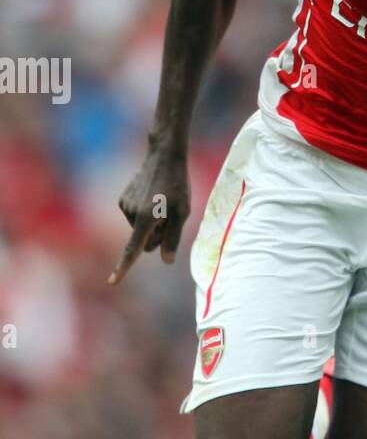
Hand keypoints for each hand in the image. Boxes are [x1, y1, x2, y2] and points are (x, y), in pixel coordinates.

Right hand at [109, 144, 189, 284]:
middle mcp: (131, 213)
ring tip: (162, 202)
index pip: (134, 249)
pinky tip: (153, 197)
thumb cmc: (177, 185)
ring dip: (151, 223)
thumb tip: (165, 260)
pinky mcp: (122, 199)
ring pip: (139, 229)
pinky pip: (135, 217)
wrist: (163, 157)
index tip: (112, 281)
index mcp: (146, 219)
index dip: (124, 267)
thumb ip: (173, 238)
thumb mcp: (182, 213)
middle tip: (169, 216)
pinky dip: (144, 214)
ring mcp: (124, 205)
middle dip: (156, 237)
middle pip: (143, 241)